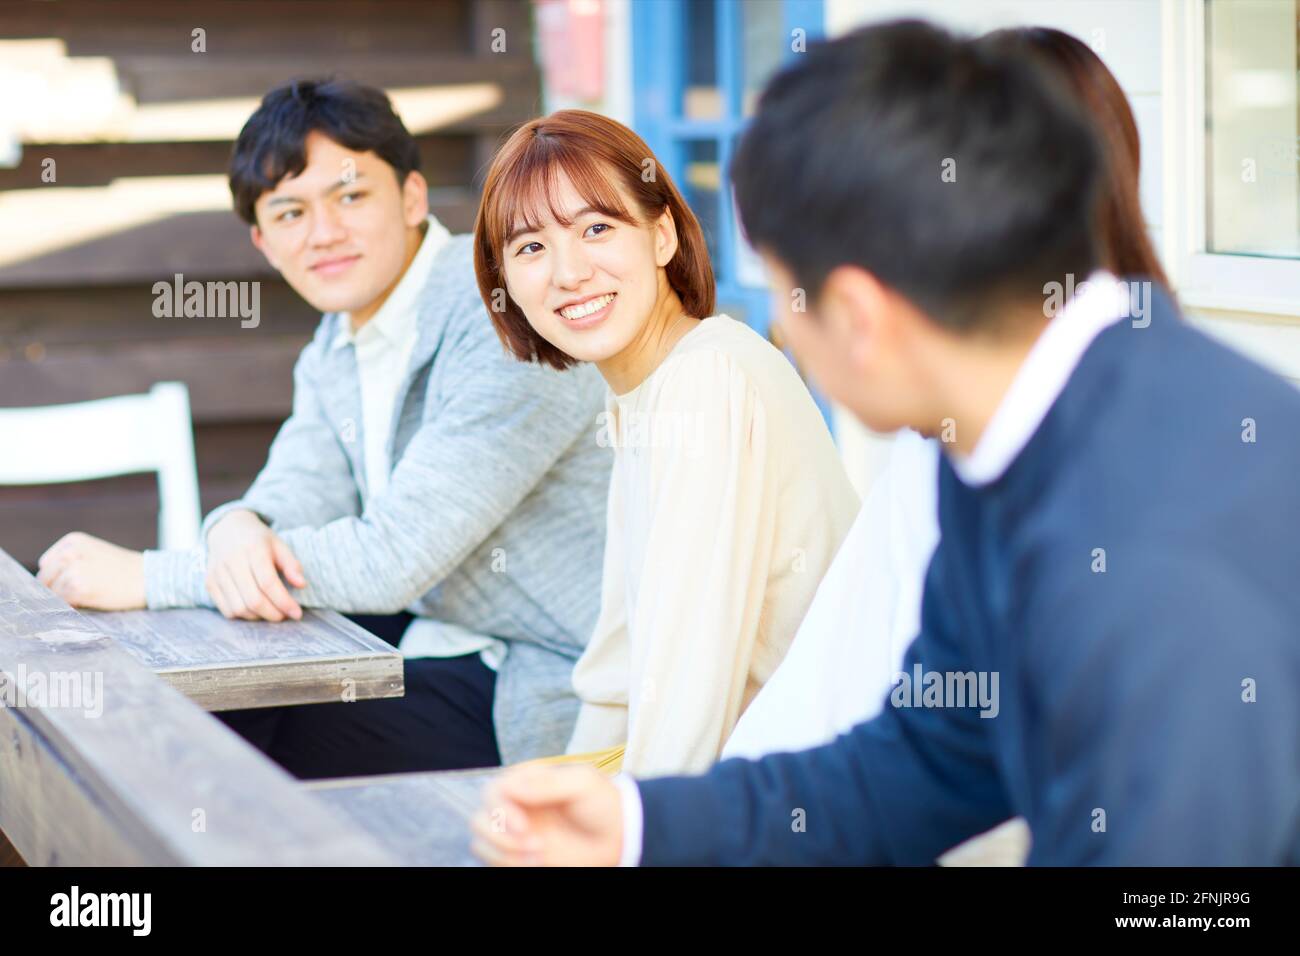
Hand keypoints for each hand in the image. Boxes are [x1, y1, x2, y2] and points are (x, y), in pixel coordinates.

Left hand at [37, 532, 145, 609]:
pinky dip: (72, 605)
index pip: (47, 563)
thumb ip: (71, 561)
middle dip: (57, 589)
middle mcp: (70, 552)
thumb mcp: (93, 553)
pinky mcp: (78, 587)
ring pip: (52, 591)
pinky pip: (62, 601)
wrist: (150, 577)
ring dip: (65, 598)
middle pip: (45, 578)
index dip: (57, 577)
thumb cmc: (124, 570)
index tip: (73, 584)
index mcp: (73, 541)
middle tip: (80, 594)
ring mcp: (73, 570)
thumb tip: (45, 585)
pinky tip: (90, 600)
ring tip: (89, 596)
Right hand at [205, 509, 306, 621]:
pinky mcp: (209, 583)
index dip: (284, 602)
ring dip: (259, 617)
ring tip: (271, 612)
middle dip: (273, 613)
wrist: (227, 529)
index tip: (297, 613)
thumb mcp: (279, 545)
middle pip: (253, 599)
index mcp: (253, 549)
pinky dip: (243, 616)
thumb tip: (301, 584)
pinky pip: (226, 610)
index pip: (268, 583)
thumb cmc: (258, 540)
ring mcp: (217, 573)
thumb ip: (291, 564)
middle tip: (285, 615)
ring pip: (239, 608)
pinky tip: (255, 610)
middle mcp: (232, 561)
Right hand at [470, 764, 623, 866]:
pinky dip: (507, 864)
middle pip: (480, 817)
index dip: (501, 810)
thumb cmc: (603, 804)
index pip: (494, 790)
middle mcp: (516, 804)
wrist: (618, 837)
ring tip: (539, 856)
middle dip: (500, 836)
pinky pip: (492, 861)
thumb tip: (514, 786)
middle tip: (535, 843)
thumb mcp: (583, 784)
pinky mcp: (518, 853)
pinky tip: (537, 863)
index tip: (523, 825)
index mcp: (527, 780)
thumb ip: (549, 783)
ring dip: (504, 854)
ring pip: (481, 842)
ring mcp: (515, 831)